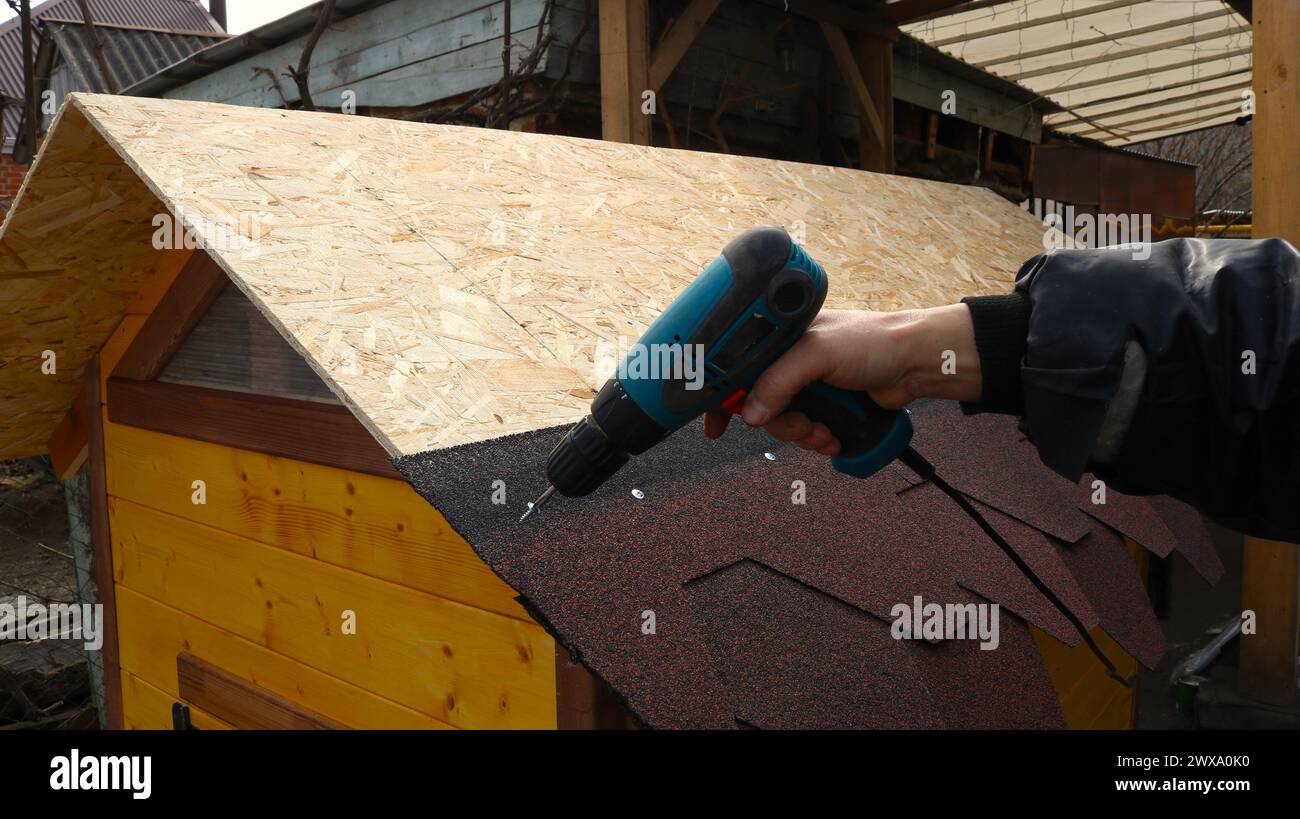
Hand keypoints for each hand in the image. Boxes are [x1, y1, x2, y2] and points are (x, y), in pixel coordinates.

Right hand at [703, 305, 980, 454]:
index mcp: (779, 338)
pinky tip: (834, 438)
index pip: (737, 367)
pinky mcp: (826, 406)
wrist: (917, 364)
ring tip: (824, 433)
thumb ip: (780, 379)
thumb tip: (750, 412)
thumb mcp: (818, 353)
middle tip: (800, 426)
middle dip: (779, 423)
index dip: (722, 396)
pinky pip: (806, 432)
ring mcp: (808, 385)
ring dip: (802, 435)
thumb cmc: (873, 341)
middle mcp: (789, 361)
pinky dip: (817, 440)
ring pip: (783, 423)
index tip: (714, 424)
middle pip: (759, 404)